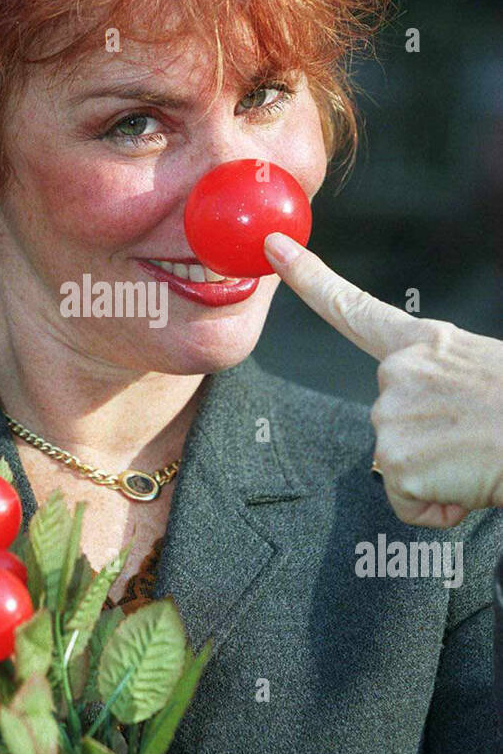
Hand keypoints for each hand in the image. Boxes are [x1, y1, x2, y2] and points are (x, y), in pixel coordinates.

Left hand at [264, 233, 502, 528]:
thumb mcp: (483, 375)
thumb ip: (439, 386)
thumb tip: (429, 424)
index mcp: (426, 343)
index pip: (354, 308)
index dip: (308, 277)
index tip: (273, 248)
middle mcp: (400, 372)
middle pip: (392, 423)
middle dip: (431, 444)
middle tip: (479, 437)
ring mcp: (393, 415)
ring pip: (400, 466)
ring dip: (438, 476)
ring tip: (480, 457)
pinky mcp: (396, 461)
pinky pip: (406, 501)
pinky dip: (438, 506)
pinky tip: (469, 483)